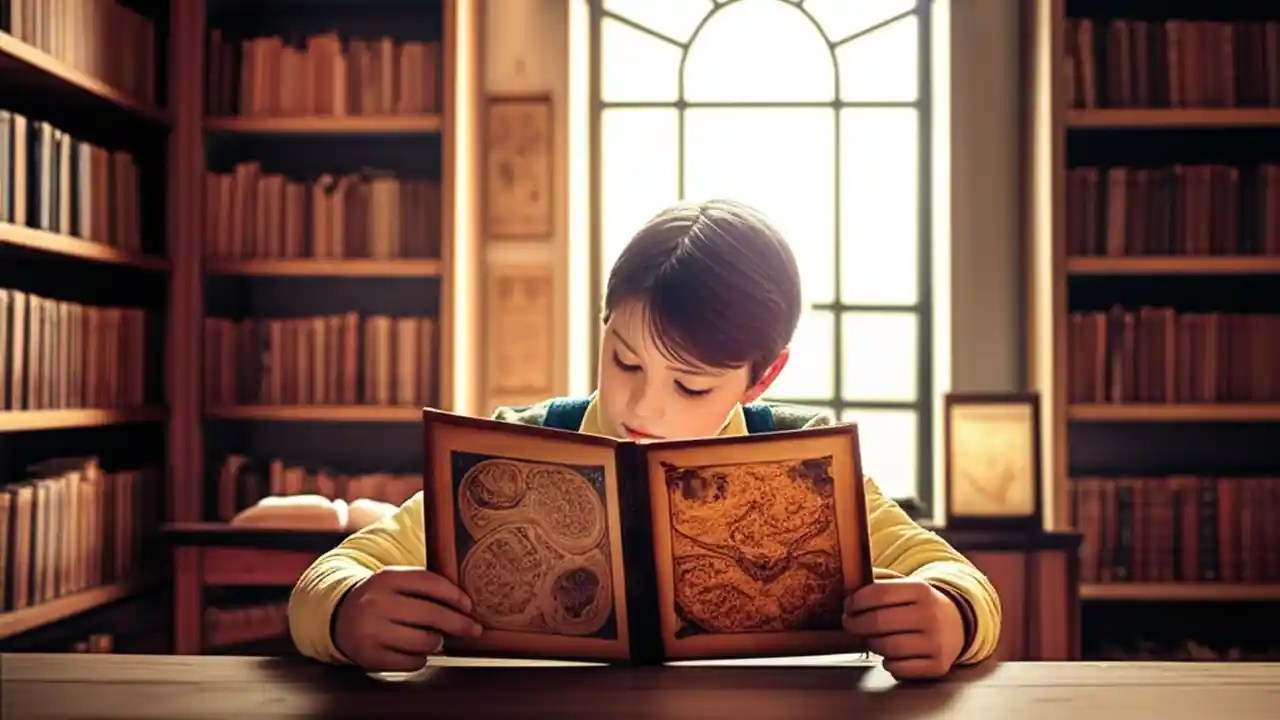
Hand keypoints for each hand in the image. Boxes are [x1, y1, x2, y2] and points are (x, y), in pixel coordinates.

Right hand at [332, 566, 482, 671]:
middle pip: (432, 614)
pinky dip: (420, 658)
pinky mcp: (371, 656)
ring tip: (433, 637)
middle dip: (459, 623)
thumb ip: (423, 586)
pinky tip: (415, 650)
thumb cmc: (379, 599)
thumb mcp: (395, 582)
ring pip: (425, 641)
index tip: (469, 605)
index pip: (430, 583)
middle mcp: (378, 603)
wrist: (339, 616)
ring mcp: (372, 631)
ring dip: (436, 641)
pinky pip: (412, 662)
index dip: (455, 595)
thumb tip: (464, 604)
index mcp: (387, 578)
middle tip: (473, 629)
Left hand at [842, 568, 965, 680]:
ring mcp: (936, 642)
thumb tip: (849, 585)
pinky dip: (887, 663)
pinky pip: (899, 668)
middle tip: (849, 623)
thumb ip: (878, 580)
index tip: (848, 605)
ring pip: (887, 647)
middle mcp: (930, 615)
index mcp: (921, 589)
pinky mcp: (938, 665)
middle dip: (856, 624)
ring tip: (870, 637)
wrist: (956, 623)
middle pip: (879, 621)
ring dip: (871, 643)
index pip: (879, 593)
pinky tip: (888, 654)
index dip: (856, 601)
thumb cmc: (919, 604)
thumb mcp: (905, 584)